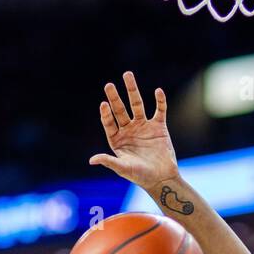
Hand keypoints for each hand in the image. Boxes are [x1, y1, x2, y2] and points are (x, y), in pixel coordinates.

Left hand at [89, 71, 180, 191]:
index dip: (106, 114)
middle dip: (115, 97)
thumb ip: (108, 161)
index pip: (109, 123)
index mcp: (117, 139)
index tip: (103, 104)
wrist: (161, 178)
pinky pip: (159, 110)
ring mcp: (143, 126)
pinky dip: (160, 101)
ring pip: (137, 104)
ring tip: (127, 75)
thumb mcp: (122, 168)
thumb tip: (92, 160)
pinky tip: (157, 91)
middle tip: (108, 85)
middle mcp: (128, 130)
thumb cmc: (139, 176)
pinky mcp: (159, 126)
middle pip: (120, 110)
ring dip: (132, 90)